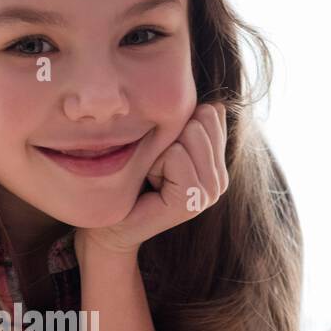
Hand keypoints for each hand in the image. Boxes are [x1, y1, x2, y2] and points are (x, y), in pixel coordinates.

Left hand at [75, 102, 228, 257]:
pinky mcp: (193, 202)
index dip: (176, 124)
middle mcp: (220, 179)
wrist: (111, 225)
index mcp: (218, 163)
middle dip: (169, 135)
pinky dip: (154, 165)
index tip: (162, 153)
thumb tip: (217, 104)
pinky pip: (176, 155)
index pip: (213, 113)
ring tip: (152, 176)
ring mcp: (210, 192)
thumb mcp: (162, 143)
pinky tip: (150, 186)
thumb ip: (189, 123)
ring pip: (191, 134)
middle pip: (203, 119)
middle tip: (155, 166)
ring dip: (160, 151)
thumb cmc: (131, 178)